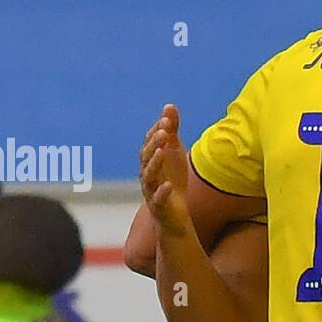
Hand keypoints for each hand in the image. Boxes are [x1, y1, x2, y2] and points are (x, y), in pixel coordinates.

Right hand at [139, 103, 190, 237]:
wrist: (174, 214)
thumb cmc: (172, 180)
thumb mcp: (175, 153)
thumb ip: (171, 130)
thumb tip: (169, 106)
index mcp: (150, 160)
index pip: (150, 142)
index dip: (158, 131)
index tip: (167, 119)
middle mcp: (147, 173)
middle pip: (146, 156)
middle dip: (154, 143)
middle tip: (165, 132)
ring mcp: (151, 190)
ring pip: (149, 175)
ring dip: (155, 163)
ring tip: (163, 151)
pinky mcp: (158, 206)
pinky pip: (158, 198)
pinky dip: (162, 192)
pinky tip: (169, 186)